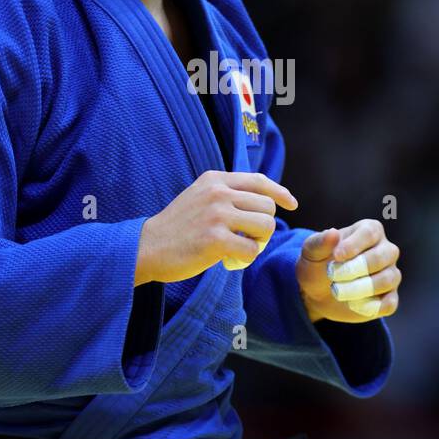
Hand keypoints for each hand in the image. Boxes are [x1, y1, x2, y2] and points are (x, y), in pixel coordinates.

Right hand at [135, 170, 297, 283]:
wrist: (146, 247)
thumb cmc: (176, 228)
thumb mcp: (199, 197)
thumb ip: (226, 194)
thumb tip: (264, 201)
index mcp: (215, 179)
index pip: (259, 180)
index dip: (280, 192)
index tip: (291, 203)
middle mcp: (218, 192)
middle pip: (267, 206)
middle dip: (263, 226)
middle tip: (246, 239)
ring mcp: (216, 215)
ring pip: (265, 226)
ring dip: (257, 242)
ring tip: (238, 248)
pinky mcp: (215, 239)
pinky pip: (252, 249)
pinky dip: (245, 257)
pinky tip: (228, 259)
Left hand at [296, 219, 400, 323]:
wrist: (318, 293)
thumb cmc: (318, 265)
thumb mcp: (311, 252)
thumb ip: (320, 242)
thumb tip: (333, 233)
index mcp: (370, 231)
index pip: (370, 233)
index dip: (353, 245)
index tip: (336, 256)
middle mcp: (386, 250)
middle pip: (380, 257)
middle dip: (354, 269)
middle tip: (332, 275)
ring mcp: (391, 274)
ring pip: (387, 280)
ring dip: (359, 288)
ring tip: (337, 291)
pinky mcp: (389, 299)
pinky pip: (389, 303)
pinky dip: (370, 306)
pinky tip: (352, 304)